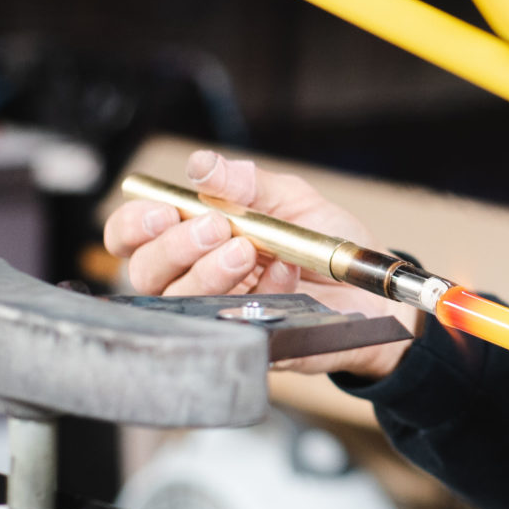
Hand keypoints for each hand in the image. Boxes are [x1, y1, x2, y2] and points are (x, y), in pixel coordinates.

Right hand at [102, 150, 417, 378]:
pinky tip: (286, 271)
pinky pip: (235, 322)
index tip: (163, 212)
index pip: (134, 238)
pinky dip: (261, 292)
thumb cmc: (324, 243)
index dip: (134, 226)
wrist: (375, 289)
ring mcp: (219, 314)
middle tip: (216, 228)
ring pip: (180, 303)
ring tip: (249, 250)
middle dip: (174, 248)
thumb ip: (245, 183)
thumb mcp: (290, 199)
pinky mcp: (250, 342)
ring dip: (209, 272)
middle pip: (146, 274)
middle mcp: (196, 279)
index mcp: (194, 239)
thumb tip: (202, 166)